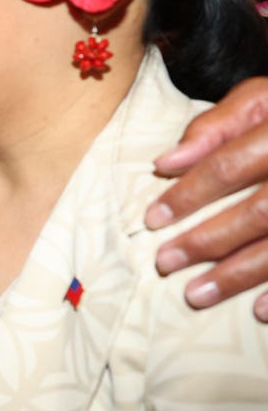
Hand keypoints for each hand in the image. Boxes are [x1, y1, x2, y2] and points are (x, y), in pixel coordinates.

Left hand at [146, 77, 267, 319]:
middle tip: (165, 262)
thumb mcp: (263, 99)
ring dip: (241, 275)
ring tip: (196, 295)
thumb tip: (166, 164)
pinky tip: (261, 311)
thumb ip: (216, 125)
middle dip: (208, 241)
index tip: (153, 220)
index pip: (229, 164)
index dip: (189, 194)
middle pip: (260, 212)